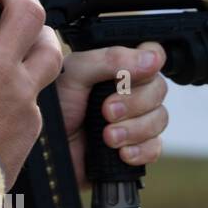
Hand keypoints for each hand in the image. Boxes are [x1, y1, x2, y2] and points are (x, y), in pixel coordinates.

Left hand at [57, 43, 168, 187]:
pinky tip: (121, 153)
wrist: (47, 153)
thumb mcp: (73, 75)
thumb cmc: (55, 109)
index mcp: (116, 66)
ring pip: (160, 118)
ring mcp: (135, 118)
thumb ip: (109, 60)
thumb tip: (152, 58)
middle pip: (159, 88)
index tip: (126, 79)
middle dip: (135, 103)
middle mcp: (129, 90)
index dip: (148, 64)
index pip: (152, 54)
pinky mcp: (136, 146)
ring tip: (108, 137)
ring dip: (135, 129)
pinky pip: (156, 147)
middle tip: (107, 112)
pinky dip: (141, 150)